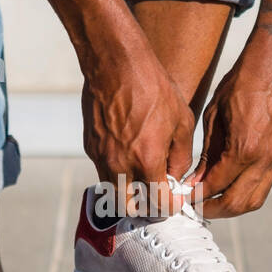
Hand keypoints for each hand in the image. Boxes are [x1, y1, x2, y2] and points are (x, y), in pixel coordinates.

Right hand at [81, 42, 193, 213]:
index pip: (157, 204)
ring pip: (113, 191)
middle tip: (156, 195)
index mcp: (147, 160)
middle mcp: (120, 164)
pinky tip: (129, 152)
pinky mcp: (90, 146)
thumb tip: (176, 175)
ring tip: (143, 173)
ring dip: (129, 191)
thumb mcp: (182, 120)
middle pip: (128, 208)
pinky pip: (103, 169)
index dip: (169, 207)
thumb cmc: (153, 87)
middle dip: (143, 208)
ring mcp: (101, 157)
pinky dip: (116, 171)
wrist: (115, 63)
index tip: (174, 201)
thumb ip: (181, 155)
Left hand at [188, 46, 271, 217]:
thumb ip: (207, 152)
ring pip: (254, 200)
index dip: (197, 195)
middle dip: (213, 209)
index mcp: (244, 148)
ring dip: (232, 207)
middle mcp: (263, 159)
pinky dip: (245, 193)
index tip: (183, 196)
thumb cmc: (243, 82)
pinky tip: (229, 187)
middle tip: (195, 206)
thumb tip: (196, 179)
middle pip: (237, 203)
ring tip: (212, 202)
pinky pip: (264, 186)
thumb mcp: (215, 115)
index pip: (216, 186)